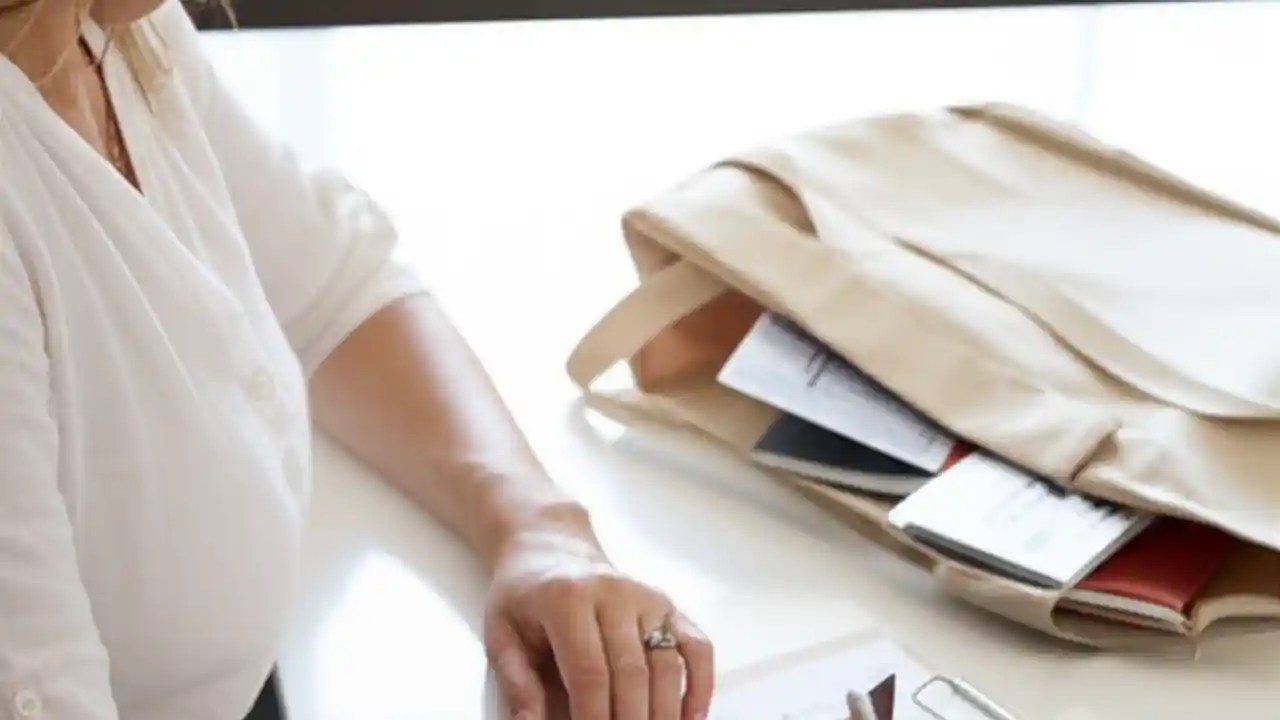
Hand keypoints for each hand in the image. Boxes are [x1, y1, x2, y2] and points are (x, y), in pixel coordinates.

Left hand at [483, 516, 713, 719]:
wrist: (551, 548)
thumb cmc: (524, 595)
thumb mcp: (501, 633)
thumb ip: (516, 683)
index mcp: (567, 599)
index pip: (588, 671)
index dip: (593, 716)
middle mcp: (615, 594)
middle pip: (632, 672)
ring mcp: (647, 598)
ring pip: (667, 664)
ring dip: (665, 713)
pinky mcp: (668, 606)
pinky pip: (696, 647)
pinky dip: (700, 685)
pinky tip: (692, 718)